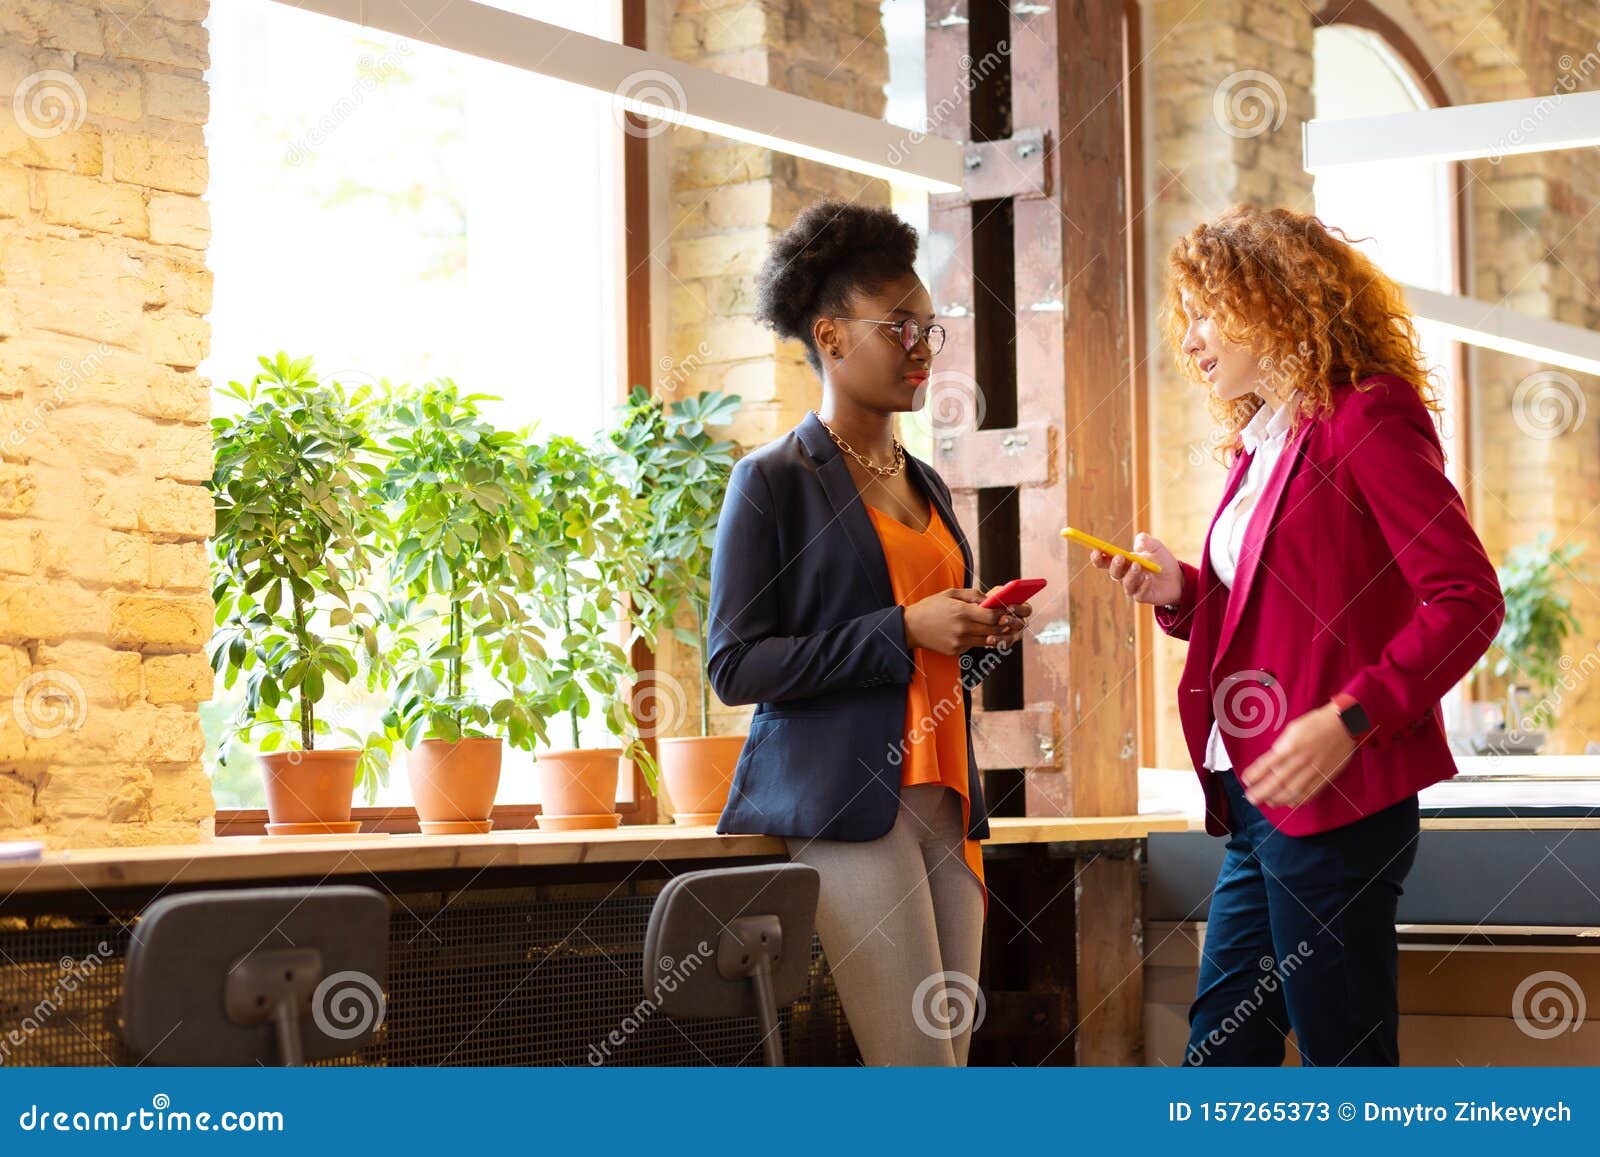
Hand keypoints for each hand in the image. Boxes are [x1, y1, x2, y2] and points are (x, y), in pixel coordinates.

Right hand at [903, 588, 1028, 655]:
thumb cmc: (930, 607)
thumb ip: (972, 595)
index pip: (991, 616)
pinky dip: (980, 639)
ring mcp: (959, 642)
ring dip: (997, 635)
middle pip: (993, 630)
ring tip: (1002, 629)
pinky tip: (982, 633)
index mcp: (961, 612)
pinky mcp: (956, 651)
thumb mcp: (950, 593)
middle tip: (1013, 622)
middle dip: (1005, 626)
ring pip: (986, 640)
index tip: (1009, 611)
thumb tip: (990, 598)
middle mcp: (961, 629)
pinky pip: (974, 645)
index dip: (1004, 614)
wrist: (910, 627)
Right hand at [1088, 532, 1183, 604]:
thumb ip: (1146, 541)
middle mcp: (1125, 576)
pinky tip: (1148, 578)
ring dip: (1130, 574)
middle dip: (1115, 565)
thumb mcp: (1155, 547)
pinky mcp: (1142, 596)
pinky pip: (1138, 593)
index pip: (1105, 561)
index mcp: (1123, 562)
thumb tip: (1138, 542)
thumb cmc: (1161, 561)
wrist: (1177, 578)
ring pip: (1126, 583)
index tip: (1097, 550)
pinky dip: (1142, 585)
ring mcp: (1133, 587)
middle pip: (1113, 573)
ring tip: (1138, 566)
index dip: (1098, 557)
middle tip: (1120, 557)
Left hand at [1237, 703, 1357, 808]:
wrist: (1343, 724)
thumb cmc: (1316, 723)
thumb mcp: (1292, 729)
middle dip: (1262, 792)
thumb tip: (1271, 763)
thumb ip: (1281, 747)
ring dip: (1278, 799)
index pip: (1267, 764)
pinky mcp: (1326, 776)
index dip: (1255, 774)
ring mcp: (1315, 770)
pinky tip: (1289, 803)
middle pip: (1278, 781)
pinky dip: (1298, 800)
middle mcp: (1301, 760)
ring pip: (1293, 790)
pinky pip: (1310, 792)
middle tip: (1251, 798)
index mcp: (1291, 746)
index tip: (1246, 780)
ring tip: (1267, 802)